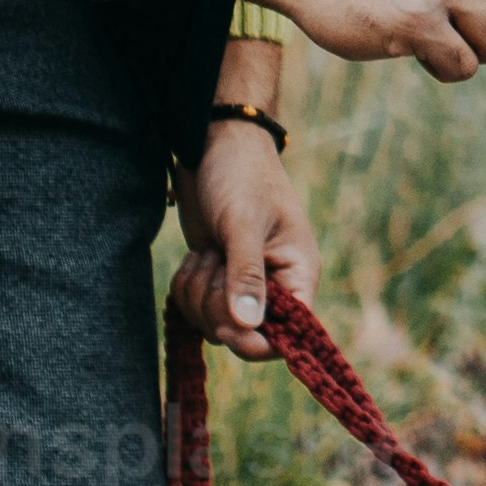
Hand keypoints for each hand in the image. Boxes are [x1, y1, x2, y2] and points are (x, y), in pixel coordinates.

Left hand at [184, 112, 315, 350]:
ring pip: (213, 322)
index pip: (292, 332)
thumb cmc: (240, 175)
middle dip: (217, 305)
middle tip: (214, 263)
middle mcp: (275, 285)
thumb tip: (249, 326)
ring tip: (206, 253)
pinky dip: (187, 285)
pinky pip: (195, 307)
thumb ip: (246, 275)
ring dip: (198, 292)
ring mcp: (242, 283)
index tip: (229, 325)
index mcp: (298, 273)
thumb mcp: (243, 223)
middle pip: (244, 333)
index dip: (258, 341)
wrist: (213, 144)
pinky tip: (197, 255)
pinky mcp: (216, 278)